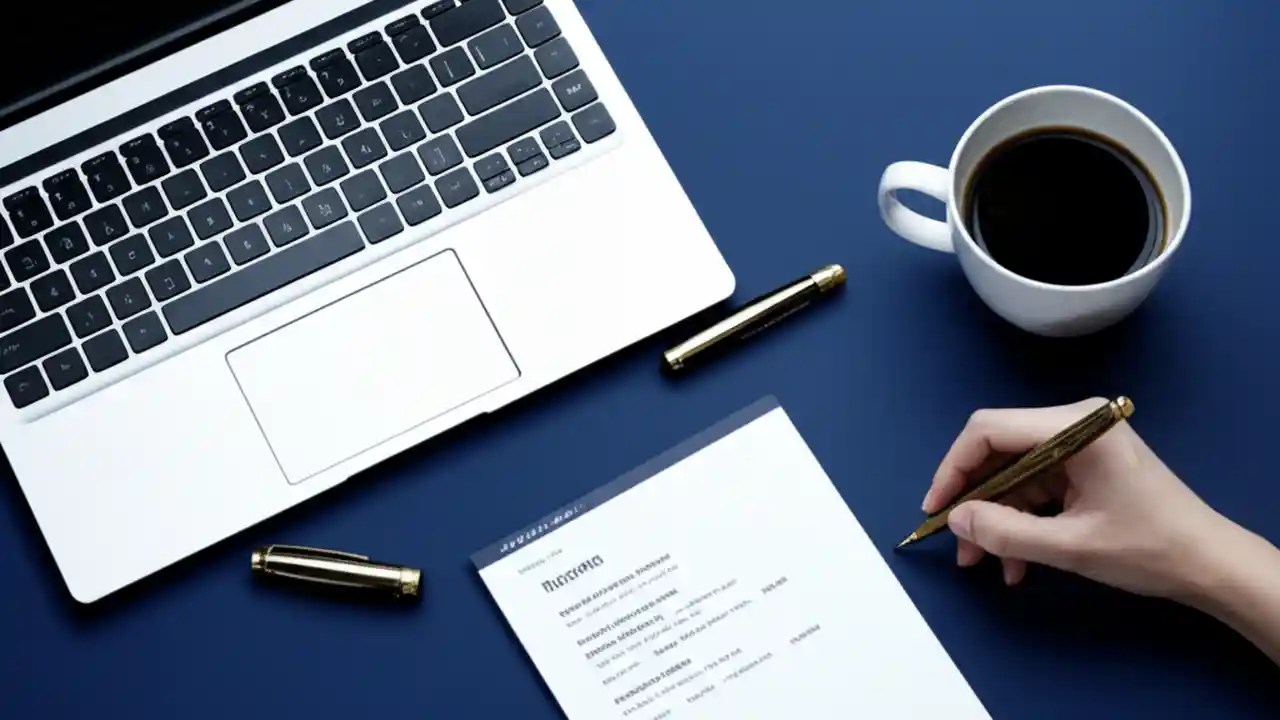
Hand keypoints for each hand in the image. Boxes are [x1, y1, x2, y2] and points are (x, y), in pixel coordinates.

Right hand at [923, 398, 1235, 599]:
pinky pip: (1035, 485)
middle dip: (974, 500)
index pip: (989, 431)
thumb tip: (956, 520)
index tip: (936, 509)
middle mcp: (1074, 423)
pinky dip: (1020, 519)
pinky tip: (1016, 560)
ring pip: (1013, 473)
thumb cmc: (1149, 549)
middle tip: (959, 544)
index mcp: (1076, 426)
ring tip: (985, 562)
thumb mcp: (1071, 547)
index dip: (953, 469)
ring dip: (996, 517)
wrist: (1210, 564)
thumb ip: (1006, 532)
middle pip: (998, 450)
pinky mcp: (1084, 465)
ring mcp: (1080, 443)